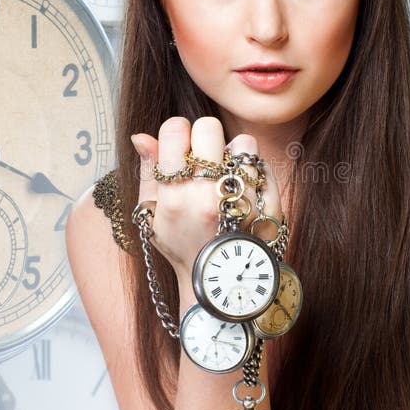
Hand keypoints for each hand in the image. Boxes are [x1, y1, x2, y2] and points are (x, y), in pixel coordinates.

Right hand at [130, 117, 282, 285]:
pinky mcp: (268, 209)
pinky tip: (243, 187)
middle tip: (205, 157)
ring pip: (243, 144)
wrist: (217, 281)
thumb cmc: (180, 243)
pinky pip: (264, 166)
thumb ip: (147, 172)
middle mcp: (207, 198)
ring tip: (226, 175)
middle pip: (209, 128)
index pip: (175, 130)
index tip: (180, 149)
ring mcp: (241, 203)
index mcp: (174, 197)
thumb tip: (141, 136)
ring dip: (233, 154)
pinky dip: (254, 170)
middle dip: (205, 136)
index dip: (177, 134)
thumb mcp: (152, 214)